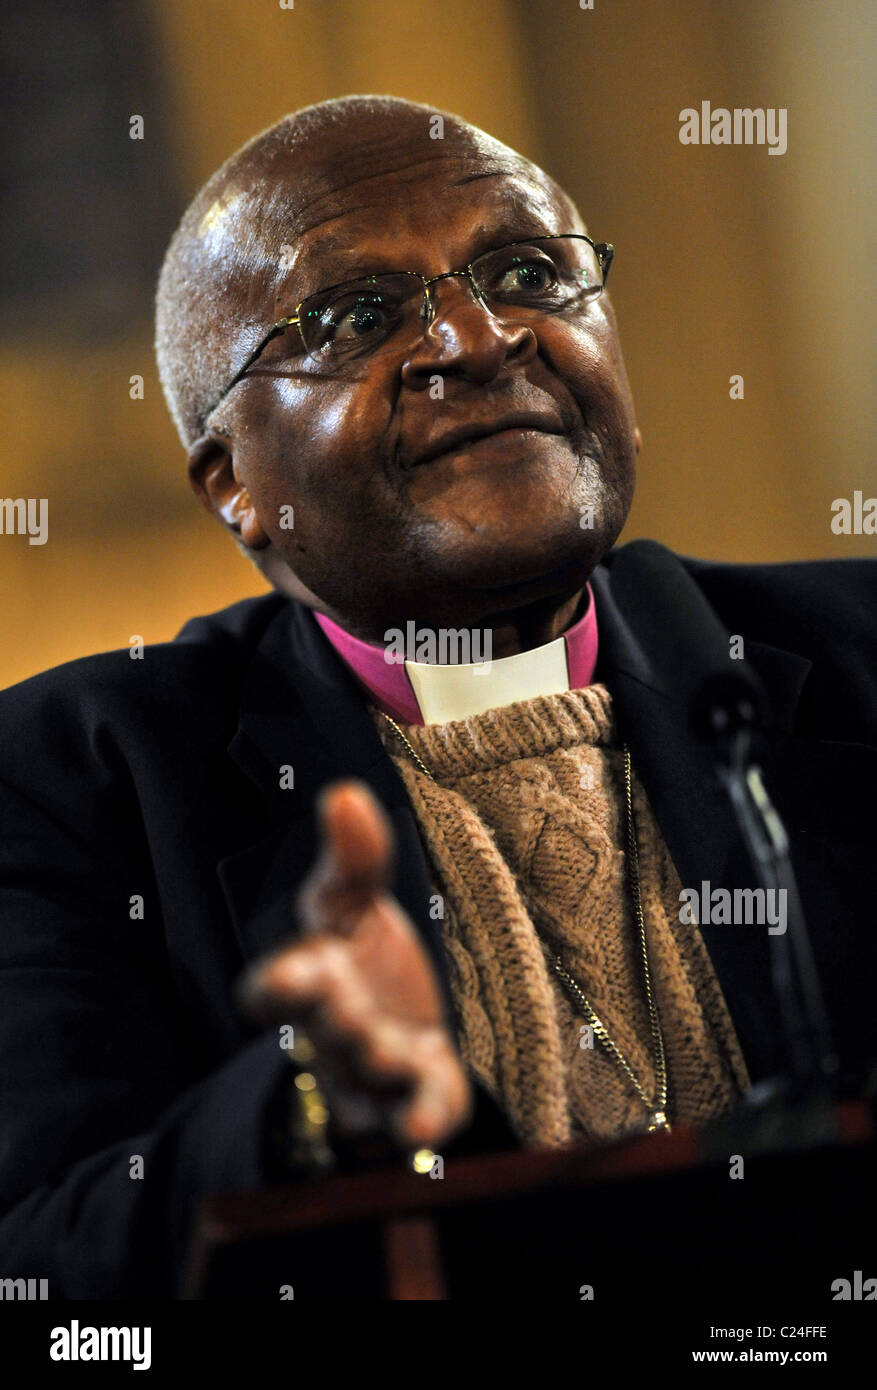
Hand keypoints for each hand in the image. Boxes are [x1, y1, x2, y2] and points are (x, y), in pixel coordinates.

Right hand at [238, 780, 470, 1152]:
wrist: (398, 1028)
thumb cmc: (361, 963)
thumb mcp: (353, 907)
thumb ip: (353, 859)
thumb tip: (344, 791)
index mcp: (311, 981)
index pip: (278, 991)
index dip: (278, 987)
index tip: (280, 980)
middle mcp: (335, 1031)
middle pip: (325, 1032)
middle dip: (330, 1020)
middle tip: (339, 1006)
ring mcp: (376, 1069)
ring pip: (368, 1073)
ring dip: (372, 1062)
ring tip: (380, 1049)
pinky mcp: (422, 1093)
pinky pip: (418, 1112)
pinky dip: (420, 1120)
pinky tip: (426, 1129)